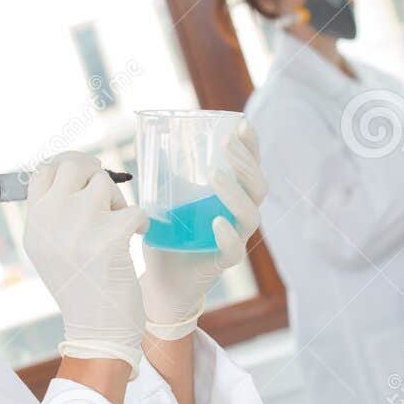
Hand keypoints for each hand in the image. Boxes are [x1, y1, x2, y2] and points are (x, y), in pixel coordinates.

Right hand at [24, 152, 147, 376]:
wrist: (97, 331)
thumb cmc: (80, 289)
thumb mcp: (51, 249)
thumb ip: (55, 213)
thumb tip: (75, 170)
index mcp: (34, 223)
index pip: (43, 171)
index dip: (67, 164)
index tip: (87, 172)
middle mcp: (50, 220)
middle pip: (74, 166)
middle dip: (96, 175)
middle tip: (108, 195)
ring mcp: (78, 226)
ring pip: (105, 184)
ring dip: (119, 202)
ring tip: (119, 228)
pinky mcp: (110, 237)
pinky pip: (134, 209)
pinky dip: (141, 223)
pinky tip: (137, 238)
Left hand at [140, 120, 267, 338]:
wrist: (161, 279)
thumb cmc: (168, 234)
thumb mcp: (163, 197)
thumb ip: (163, 172)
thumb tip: (146, 134)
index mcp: (231, 195)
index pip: (250, 166)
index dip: (251, 145)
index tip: (241, 123)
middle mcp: (239, 215)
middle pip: (257, 186)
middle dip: (245, 161)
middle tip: (225, 142)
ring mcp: (235, 238)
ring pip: (251, 215)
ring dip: (236, 192)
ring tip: (215, 176)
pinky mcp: (223, 262)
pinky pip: (233, 250)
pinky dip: (228, 236)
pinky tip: (217, 223)